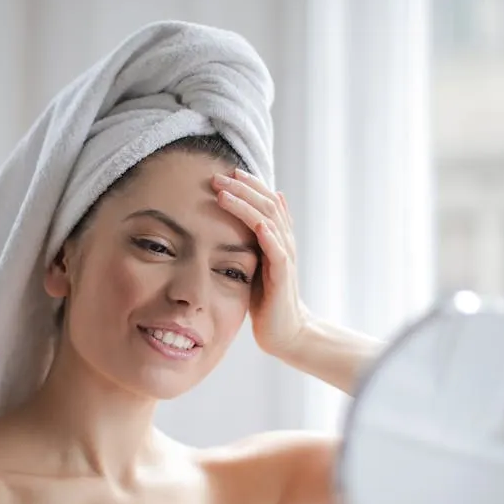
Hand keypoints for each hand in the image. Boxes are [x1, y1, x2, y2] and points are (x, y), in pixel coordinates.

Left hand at [212, 169, 309, 355]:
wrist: (285, 331)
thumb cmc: (267, 299)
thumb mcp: (257, 263)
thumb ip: (253, 241)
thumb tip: (252, 217)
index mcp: (278, 237)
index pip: (266, 201)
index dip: (249, 184)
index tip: (228, 172)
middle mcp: (284, 242)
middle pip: (267, 204)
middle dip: (242, 188)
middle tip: (219, 176)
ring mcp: (285, 258)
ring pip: (269, 221)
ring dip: (246, 205)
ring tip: (225, 193)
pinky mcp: (282, 277)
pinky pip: (277, 251)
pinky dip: (268, 235)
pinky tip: (257, 224)